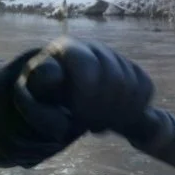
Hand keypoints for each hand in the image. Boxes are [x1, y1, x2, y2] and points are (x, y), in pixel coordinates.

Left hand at [15, 38, 152, 139]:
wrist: (57, 91)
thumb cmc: (42, 97)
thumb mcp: (30, 105)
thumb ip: (40, 113)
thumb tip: (64, 125)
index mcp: (66, 50)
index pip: (87, 67)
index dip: (85, 97)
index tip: (75, 116)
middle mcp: (93, 48)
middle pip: (114, 79)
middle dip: (102, 110)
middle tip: (87, 126)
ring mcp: (115, 57)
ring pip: (132, 85)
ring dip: (117, 114)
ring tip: (97, 124)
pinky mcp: (132, 70)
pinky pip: (145, 89)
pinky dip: (133, 111)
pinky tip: (114, 120)